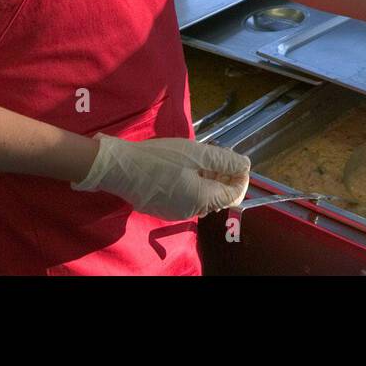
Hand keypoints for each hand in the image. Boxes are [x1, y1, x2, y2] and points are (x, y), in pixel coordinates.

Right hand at [72, 134, 249, 220]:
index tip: (236, 158)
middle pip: (219, 196)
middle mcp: (192, 211)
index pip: (234, 194)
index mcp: (202, 199)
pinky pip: (188, 197)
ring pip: (204, 196)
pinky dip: (194, 183)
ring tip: (200, 157)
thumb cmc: (160, 158)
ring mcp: (177, 212)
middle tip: (215, 153)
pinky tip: (185, 166)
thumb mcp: (196, 154)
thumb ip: (224, 161)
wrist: (120, 168)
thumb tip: (245, 165)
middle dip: (224, 175)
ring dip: (209, 178)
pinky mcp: (165, 208)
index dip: (240, 176)